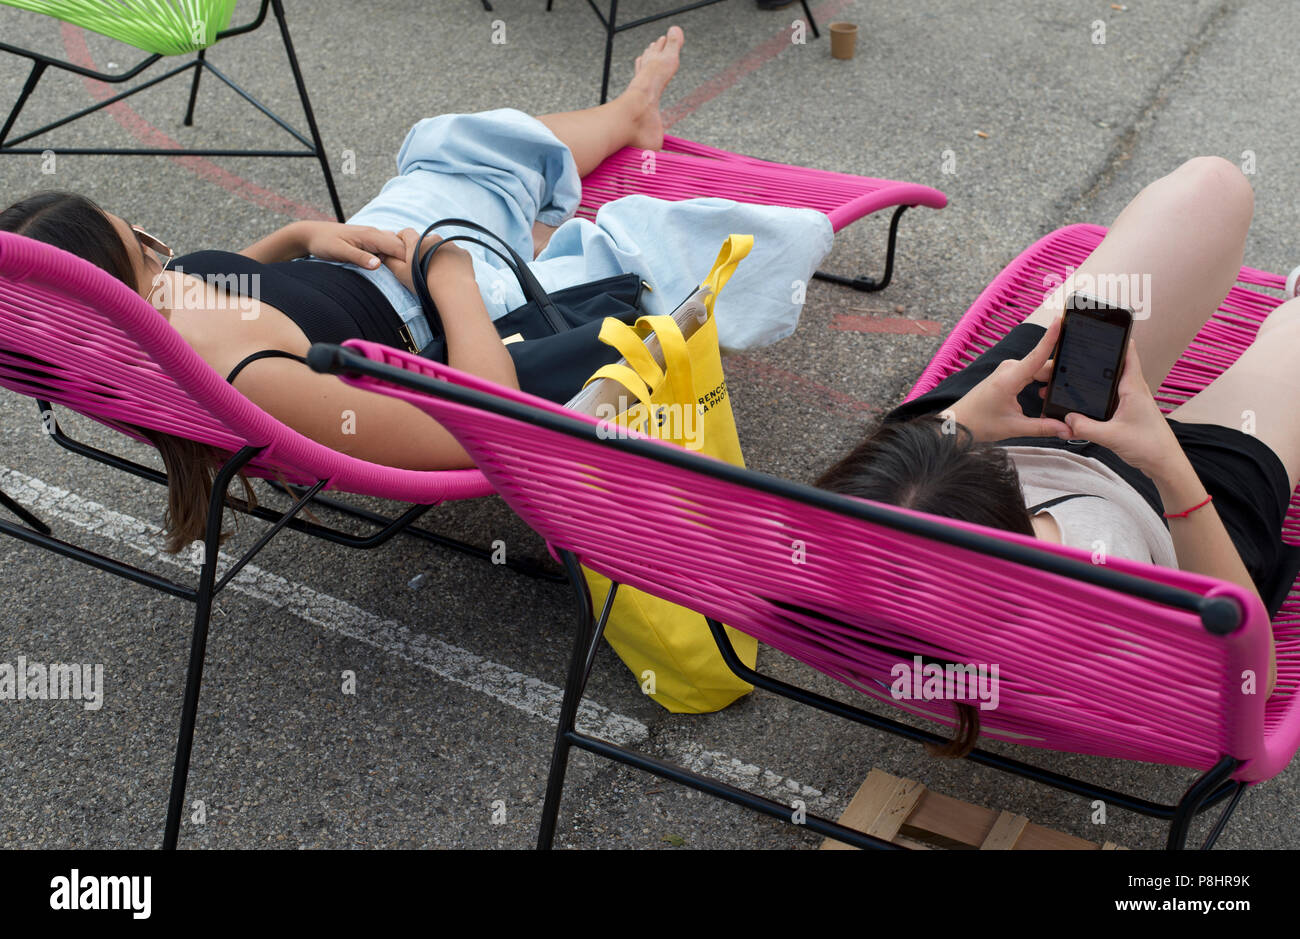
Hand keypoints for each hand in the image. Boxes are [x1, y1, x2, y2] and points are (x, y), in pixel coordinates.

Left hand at [299, 221, 405, 269]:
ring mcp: (373, 236)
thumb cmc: (324, 242)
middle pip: (401, 246)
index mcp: (371, 235)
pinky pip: (388, 246)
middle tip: (415, 278)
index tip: (415, 276)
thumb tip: (379, 264)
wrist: (311, 234)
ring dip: (403, 257)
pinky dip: (395, 255)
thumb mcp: (340, 252)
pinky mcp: (370, 241)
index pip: (399, 247)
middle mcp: (375, 233)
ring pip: (396, 245)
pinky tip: (395, 266)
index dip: (410, 260)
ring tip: (408, 273)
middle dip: (411, 259)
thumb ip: (359, 258)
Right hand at [382, 227, 473, 293]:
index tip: (403, 252)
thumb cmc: (424, 282)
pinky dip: (454, 262)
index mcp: (417, 241)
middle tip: (421, 266)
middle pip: (425, 241)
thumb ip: (390, 262)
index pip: (406, 233)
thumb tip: (383, 255)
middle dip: (422, 250)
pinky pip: (456, 256)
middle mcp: (434, 238)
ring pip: (442, 248)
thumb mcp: (401, 273)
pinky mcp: (463, 254)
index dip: (403, 241)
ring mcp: (451, 245)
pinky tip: (452, 275)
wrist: (452, 288)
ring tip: (438, 273)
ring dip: (438, 256)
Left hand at [947, 316, 1071, 441]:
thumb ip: (1042, 427)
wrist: (958, 423)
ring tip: (1059, 396)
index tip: (1060, 320)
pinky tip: (1046, 394)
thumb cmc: (979, 422)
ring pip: (1038, 369)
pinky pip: (1031, 372)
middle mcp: (1010, 369)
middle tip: (1075, 389)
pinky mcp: (1008, 375)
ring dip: (1050, 381)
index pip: (1037, 354)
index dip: (1051, 337)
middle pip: (1044, 365)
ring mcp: (1008, 370)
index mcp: (1010, 378)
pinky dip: (1041, 381)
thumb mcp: (1014, 427)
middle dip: (1059, 375)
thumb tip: (1066, 429)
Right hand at [1051, 338, 1185, 478]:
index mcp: (1133, 387)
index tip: (1100, 327)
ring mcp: (1130, 401)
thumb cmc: (1149, 446)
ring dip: (1094, 379)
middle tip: (1075, 352)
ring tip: (1072, 375)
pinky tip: (1082, 403)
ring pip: (1110, 383)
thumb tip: (1066, 419)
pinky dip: (1095, 397)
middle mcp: (1133, 390)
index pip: (1127, 352)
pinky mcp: (1127, 413)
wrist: (1165, 464)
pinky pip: (1109, 398)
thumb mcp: (1111, 437)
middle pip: (1114, 365)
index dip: (1116, 337)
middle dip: (1095, 358)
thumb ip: (1085, 427)